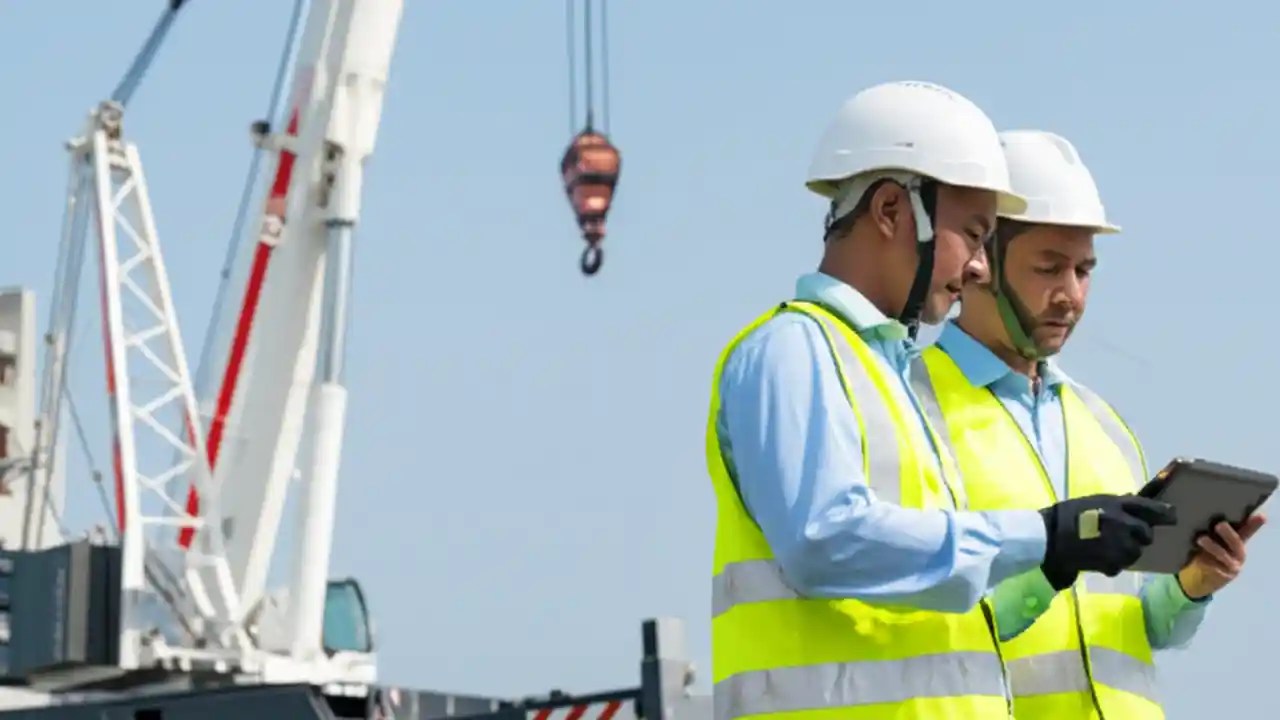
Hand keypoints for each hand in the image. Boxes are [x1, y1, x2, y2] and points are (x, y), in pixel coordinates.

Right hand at [1039, 494, 1177, 588]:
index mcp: (1117, 505)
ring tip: (1107, 548)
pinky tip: (1098, 558)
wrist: (1047, 537)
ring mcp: (1119, 545)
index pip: (1150, 508)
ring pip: (1135, 551)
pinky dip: (1113, 563)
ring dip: (1126, 551)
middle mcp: (1123, 524)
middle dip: (1139, 536)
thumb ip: (1117, 504)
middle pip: (1146, 534)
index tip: (1172, 516)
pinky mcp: (1112, 563)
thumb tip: (1137, 506)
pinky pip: (1121, 565)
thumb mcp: (1093, 501)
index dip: (1164, 513)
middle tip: (1125, 536)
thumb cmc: (1067, 515)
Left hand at [1177, 514, 1266, 598]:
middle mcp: (1239, 554)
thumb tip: (1204, 509)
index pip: (1247, 531)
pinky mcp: (1222, 577)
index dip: (1254, 524)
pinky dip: (1206, 563)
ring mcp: (1232, 566)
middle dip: (1228, 534)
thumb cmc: (1208, 555)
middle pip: (1237, 542)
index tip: (1261, 516)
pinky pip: (1215, 568)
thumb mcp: (1213, 542)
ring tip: (1201, 539)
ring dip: (1213, 547)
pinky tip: (1198, 559)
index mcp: (1237, 543)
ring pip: (1224, 555)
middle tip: (1220, 525)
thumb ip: (1214, 531)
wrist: (1202, 580)